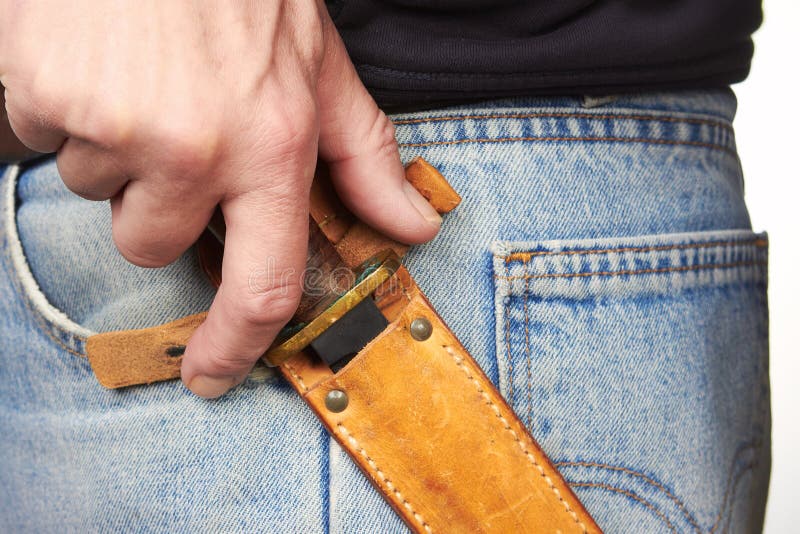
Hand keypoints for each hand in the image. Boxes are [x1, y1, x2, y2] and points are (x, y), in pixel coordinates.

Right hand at [0, 1, 440, 397]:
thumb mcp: (321, 67)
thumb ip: (367, 156)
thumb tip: (411, 227)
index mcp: (271, 147)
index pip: (261, 284)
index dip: (236, 346)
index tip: (212, 375)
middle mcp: (194, 150)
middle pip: (154, 242)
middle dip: (156, 202)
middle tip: (172, 124)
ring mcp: (114, 126)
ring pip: (97, 192)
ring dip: (112, 149)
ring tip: (138, 78)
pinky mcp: (46, 96)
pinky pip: (43, 139)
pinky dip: (62, 109)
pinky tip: (97, 60)